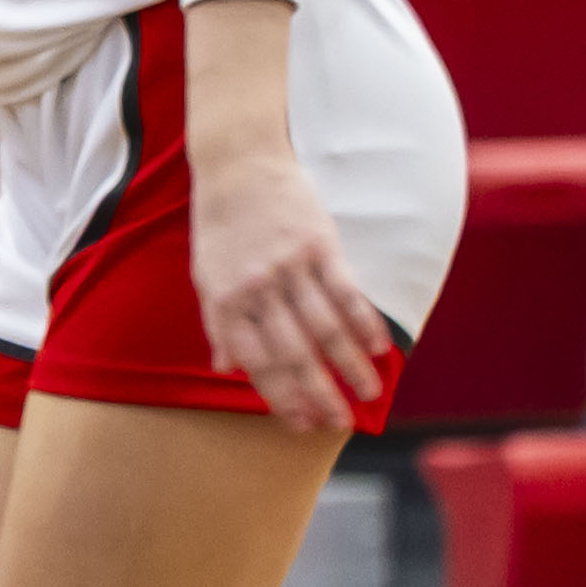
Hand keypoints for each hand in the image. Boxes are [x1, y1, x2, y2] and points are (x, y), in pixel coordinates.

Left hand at [188, 144, 396, 431]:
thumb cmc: (220, 224)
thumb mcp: (205, 275)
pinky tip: (380, 348)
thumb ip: (218, 323)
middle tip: (339, 424)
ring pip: (325, 328)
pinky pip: (347, 292)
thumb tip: (224, 369)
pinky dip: (364, 323)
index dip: (281, 397)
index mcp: (228, 301)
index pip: (258, 362)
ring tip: (368, 394)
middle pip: (295, 353)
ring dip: (350, 366)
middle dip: (319, 394)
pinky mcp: (321, 244)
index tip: (301, 423)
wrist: (238, 163)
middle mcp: (259, 289)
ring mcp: (292, 266)